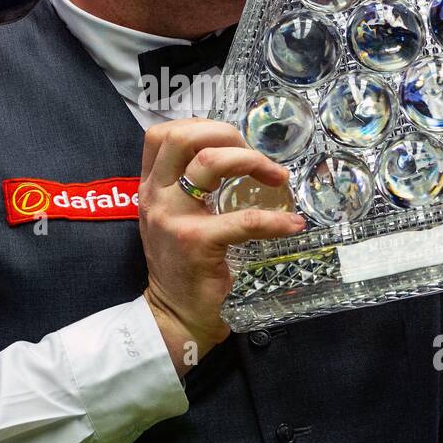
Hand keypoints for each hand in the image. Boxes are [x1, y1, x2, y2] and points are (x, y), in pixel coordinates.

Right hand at [138, 118, 306, 374]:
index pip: (162, 134)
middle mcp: (156, 196)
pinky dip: (274, 219)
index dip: (201, 126)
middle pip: (184, 137)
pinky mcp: (197, 243)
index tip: (231, 141)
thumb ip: (188, 190)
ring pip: (210, 162)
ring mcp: (174, 218)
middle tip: (255, 157)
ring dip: (253, 162)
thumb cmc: (181, 266)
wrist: (173, 316)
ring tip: (278, 178)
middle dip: (227, 135)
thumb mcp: (172, 219)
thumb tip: (234, 159)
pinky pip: (243, 219)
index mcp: (150, 187)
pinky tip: (292, 224)